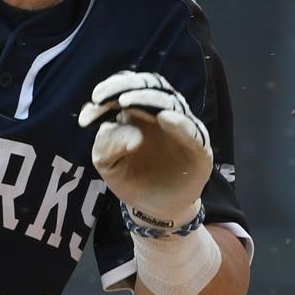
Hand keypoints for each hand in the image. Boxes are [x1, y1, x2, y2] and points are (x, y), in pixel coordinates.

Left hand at [78, 71, 211, 231]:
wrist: (155, 208)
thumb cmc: (132, 178)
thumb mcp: (108, 164)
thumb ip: (105, 144)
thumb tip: (120, 125)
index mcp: (138, 112)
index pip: (129, 87)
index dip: (112, 88)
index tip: (95, 101)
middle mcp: (161, 114)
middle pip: (151, 86)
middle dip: (128, 86)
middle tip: (109, 97)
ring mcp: (182, 129)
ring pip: (170, 102)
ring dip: (148, 98)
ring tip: (126, 102)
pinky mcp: (199, 149)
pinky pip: (193, 132)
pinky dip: (180, 123)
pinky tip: (164, 118)